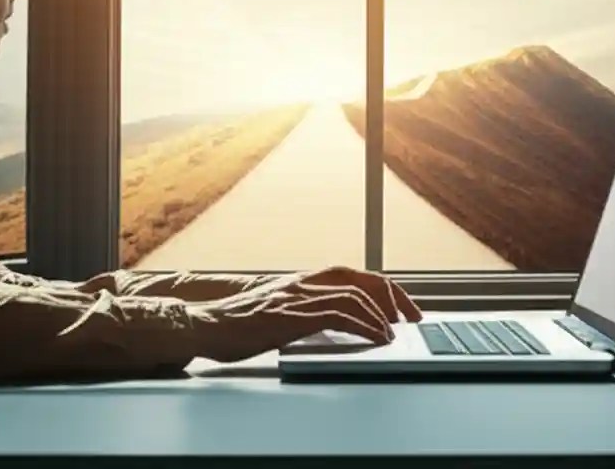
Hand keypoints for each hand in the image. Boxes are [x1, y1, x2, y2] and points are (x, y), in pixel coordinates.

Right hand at [187, 266, 422, 362]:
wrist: (202, 325)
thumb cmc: (235, 325)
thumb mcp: (277, 312)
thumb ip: (304, 313)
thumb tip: (336, 327)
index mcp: (301, 281)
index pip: (353, 275)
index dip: (382, 288)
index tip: (402, 307)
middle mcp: (302, 283)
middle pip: (360, 279)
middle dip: (393, 296)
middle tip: (412, 317)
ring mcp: (296, 298)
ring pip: (352, 295)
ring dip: (381, 315)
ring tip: (394, 333)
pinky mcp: (289, 316)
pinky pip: (337, 315)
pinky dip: (363, 325)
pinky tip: (375, 337)